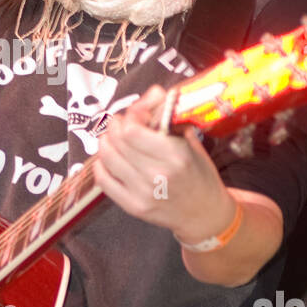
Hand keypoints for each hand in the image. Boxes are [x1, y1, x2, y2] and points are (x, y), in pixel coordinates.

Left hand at [93, 84, 236, 242]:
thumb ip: (169, 116)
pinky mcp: (132, 207)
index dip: (131, 115)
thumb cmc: (200, 174)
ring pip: (107, 157)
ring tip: (115, 138)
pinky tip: (110, 158)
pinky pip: (103, 180)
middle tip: (124, 123)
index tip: (137, 113)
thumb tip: (153, 92)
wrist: (204, 213)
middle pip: (117, 140)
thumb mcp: (191, 141)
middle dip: (117, 125)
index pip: (133, 130)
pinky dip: (101, 164)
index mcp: (175, 155)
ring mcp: (142, 193)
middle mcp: (157, 175)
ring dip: (107, 141)